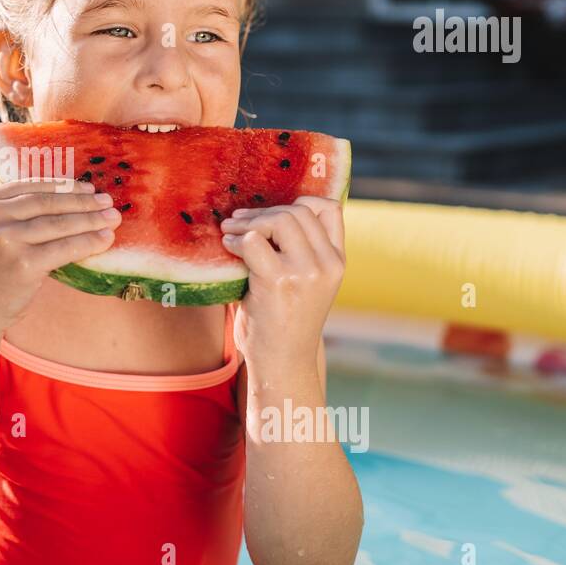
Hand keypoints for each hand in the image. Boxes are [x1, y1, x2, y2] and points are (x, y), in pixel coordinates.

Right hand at [0, 178, 119, 328]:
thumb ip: (8, 216)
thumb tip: (59, 202)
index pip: (29, 187)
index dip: (62, 186)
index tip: (85, 188)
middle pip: (47, 203)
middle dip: (82, 201)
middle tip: (107, 201)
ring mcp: (7, 240)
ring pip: (59, 224)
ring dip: (91, 220)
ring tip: (112, 219)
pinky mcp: (23, 264)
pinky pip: (65, 248)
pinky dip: (88, 242)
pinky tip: (104, 240)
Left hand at [220, 196, 345, 372]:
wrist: (282, 363)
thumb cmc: (285, 323)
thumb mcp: (305, 284)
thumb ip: (298, 251)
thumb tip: (264, 213)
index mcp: (337, 262)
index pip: (330, 209)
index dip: (299, 201)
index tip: (271, 212)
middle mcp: (327, 265)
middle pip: (298, 210)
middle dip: (263, 212)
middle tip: (238, 221)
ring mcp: (305, 272)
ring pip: (279, 220)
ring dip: (248, 222)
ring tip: (230, 232)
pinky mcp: (279, 281)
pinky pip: (255, 241)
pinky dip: (237, 240)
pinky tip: (228, 248)